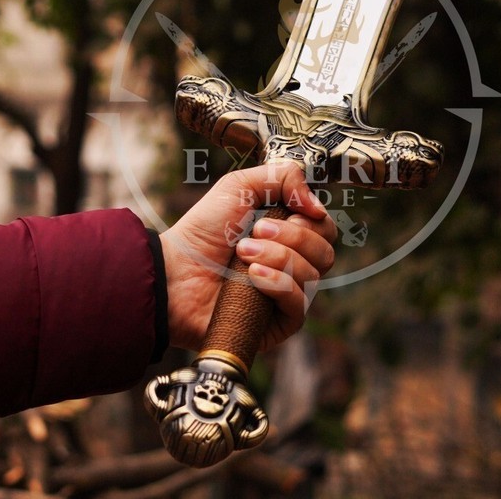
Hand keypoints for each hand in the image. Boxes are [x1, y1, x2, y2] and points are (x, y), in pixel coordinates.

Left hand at [160, 161, 336, 352]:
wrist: (174, 271)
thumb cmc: (203, 231)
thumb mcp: (240, 187)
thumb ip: (283, 177)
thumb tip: (318, 206)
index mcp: (289, 235)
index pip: (326, 229)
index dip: (310, 219)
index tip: (284, 211)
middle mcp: (293, 265)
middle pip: (326, 251)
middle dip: (292, 236)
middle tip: (256, 231)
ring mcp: (286, 295)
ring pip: (313, 275)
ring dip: (278, 257)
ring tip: (243, 253)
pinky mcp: (278, 323)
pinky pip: (299, 304)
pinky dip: (278, 284)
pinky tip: (252, 276)